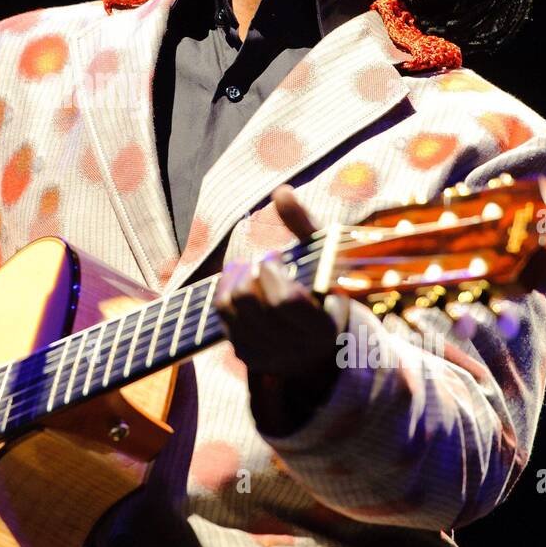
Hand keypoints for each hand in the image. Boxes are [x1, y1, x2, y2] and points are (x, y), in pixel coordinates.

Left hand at [214, 185, 347, 434]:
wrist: (318, 342)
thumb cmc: (323, 289)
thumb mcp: (322, 258)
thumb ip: (303, 225)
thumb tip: (280, 190)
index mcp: (321, 327)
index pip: (285, 301)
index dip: (272, 271)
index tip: (274, 254)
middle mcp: (294, 348)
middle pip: (250, 301)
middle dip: (250, 273)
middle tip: (261, 261)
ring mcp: (267, 355)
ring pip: (230, 309)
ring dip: (234, 279)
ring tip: (248, 267)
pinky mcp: (247, 355)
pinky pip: (222, 319)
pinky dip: (226, 294)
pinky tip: (240, 283)